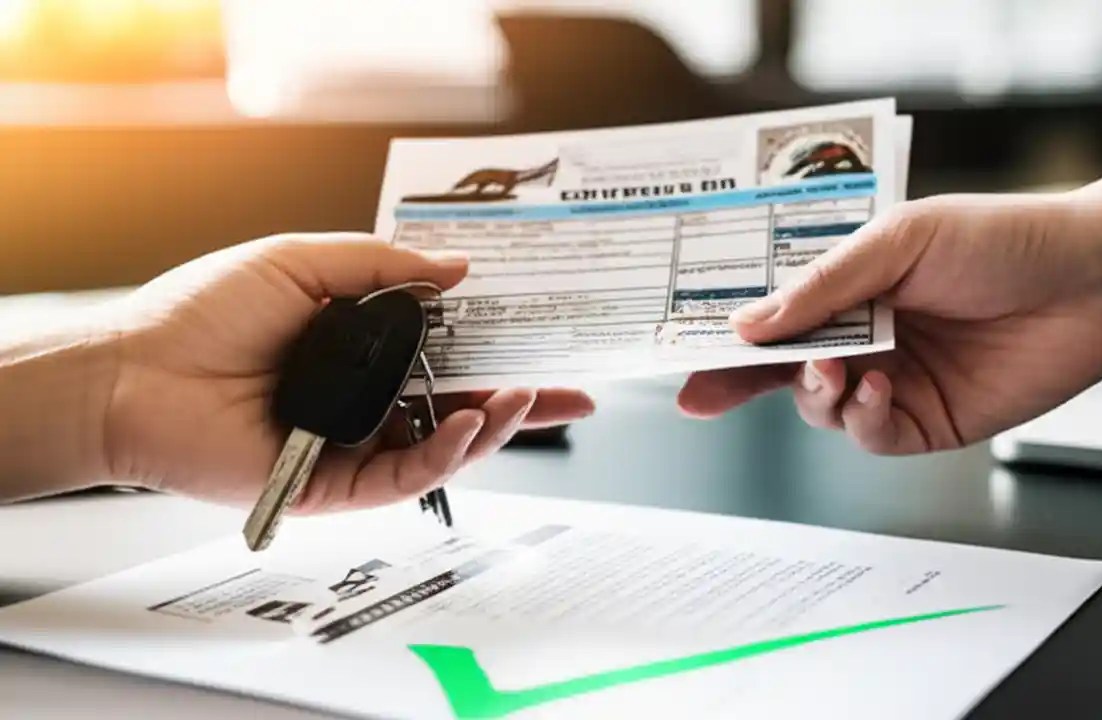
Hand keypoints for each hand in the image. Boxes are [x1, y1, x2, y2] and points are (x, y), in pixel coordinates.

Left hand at [104, 234, 593, 510]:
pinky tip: (468, 428)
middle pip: (461, 408)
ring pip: (443, 450)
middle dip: (523, 403)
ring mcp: (355, 445)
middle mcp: (366, 400)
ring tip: (525, 400)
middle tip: (574, 391)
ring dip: (493, 428)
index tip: (547, 334)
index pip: (450, 352)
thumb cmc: (202, 312)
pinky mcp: (336, 486)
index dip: (502, 347)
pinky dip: (444, 457)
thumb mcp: (303, 262)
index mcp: (363, 348)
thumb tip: (459, 266)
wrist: (134, 372)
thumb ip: (382, 265)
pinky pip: (404, 478)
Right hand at [680, 118, 1101, 453]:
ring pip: (820, 407)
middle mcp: (865, 335)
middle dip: (741, 382)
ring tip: (835, 370)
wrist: (1091, 281)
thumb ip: (821, 287)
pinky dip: (862, 417)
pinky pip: (871, 434)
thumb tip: (748, 323)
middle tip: (709, 390)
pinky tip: (877, 389)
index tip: (679, 356)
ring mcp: (893, 381)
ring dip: (814, 393)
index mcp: (852, 286)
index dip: (724, 338)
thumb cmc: (999, 240)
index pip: (773, 316)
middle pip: (781, 368)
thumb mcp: (897, 242)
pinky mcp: (926, 421)